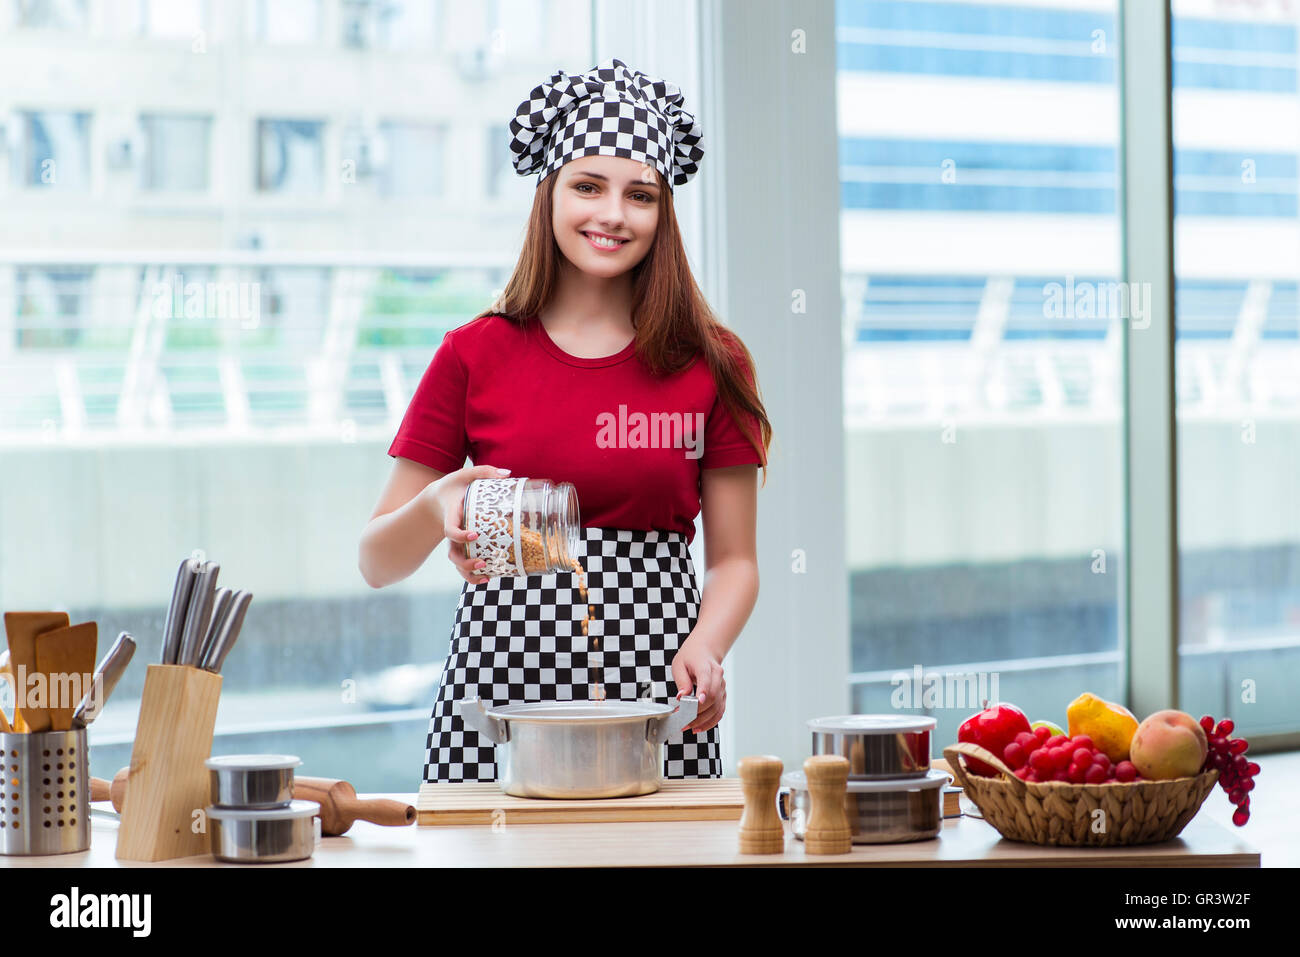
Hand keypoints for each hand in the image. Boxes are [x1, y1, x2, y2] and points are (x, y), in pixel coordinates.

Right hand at [423, 463, 511, 584]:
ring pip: (458, 564)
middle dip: (466, 562)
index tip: (475, 535)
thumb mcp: (464, 475)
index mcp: (451, 517)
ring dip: (470, 573)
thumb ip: (483, 471)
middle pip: (453, 554)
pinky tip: (489, 576)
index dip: (460, 536)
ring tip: (487, 574)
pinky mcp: (462, 547)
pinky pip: (465, 564)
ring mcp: (455, 543)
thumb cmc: (454, 486)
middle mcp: (451, 533)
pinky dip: (474, 574)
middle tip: (482, 561)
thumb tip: (508, 474)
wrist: (438, 499)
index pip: (450, 530)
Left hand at [671, 638, 725, 733]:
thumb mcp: (679, 665)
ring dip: (703, 720)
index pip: (706, 679)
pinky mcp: (722, 695)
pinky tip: (700, 727)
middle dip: (698, 712)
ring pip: (717, 707)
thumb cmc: (691, 657)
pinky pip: (720, 711)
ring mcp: (722, 686)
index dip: (703, 692)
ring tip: (689, 727)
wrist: (705, 651)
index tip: (697, 702)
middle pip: (712, 697)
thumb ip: (682, 681)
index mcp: (705, 666)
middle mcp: (718, 676)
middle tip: (683, 720)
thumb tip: (682, 697)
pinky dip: (710, 721)